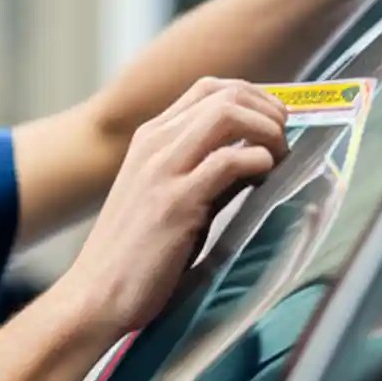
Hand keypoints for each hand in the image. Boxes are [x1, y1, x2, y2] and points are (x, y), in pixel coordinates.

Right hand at [58, 78, 286, 335]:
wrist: (97, 293)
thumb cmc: (135, 253)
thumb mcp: (166, 195)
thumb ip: (204, 171)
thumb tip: (255, 157)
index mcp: (150, 138)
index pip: (209, 88)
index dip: (252, 96)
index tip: (274, 123)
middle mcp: (154, 144)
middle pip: (225, 93)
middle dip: (268, 109)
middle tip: (285, 141)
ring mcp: (163, 170)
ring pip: (228, 113)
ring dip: (268, 130)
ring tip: (279, 158)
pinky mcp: (176, 202)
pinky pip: (230, 161)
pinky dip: (259, 162)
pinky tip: (265, 180)